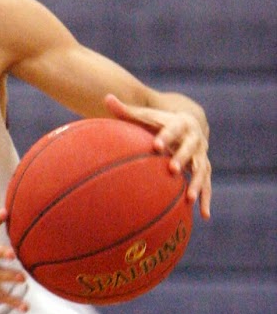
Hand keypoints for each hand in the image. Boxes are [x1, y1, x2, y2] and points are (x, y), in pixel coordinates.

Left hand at [106, 93, 211, 219]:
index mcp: (180, 124)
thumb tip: (106, 98)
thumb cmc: (159, 122)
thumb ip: (126, 110)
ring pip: (202, 169)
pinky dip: (206, 199)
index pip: (172, 129)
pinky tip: (204, 216)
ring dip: (197, 183)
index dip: (165, 136)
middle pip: (190, 149)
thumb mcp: (145, 115)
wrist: (188, 124)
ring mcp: (201, 155)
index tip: (156, 145)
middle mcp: (194, 139)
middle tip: (172, 168)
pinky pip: (207, 185)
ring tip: (189, 197)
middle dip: (182, 158)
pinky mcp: (204, 169)